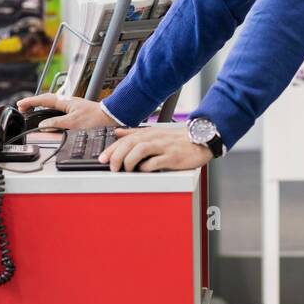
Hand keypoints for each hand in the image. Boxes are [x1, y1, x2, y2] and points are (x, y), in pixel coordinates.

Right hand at [15, 92, 109, 131]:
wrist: (110, 117)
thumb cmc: (95, 118)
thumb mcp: (73, 123)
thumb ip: (56, 123)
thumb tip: (43, 125)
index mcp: (65, 101)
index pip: (44, 99)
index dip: (31, 101)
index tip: (20, 104)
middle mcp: (67, 101)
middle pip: (46, 100)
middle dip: (34, 103)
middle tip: (22, 108)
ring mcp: (71, 106)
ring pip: (52, 105)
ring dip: (41, 107)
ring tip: (31, 111)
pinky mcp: (75, 111)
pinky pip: (58, 109)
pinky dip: (50, 112)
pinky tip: (49, 117)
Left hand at [98, 122, 213, 171]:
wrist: (201, 141)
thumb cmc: (178, 140)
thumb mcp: (155, 133)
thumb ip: (135, 133)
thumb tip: (117, 133)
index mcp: (149, 133)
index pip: (126, 139)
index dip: (112, 149)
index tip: (102, 158)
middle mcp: (155, 138)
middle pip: (130, 143)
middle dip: (117, 155)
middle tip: (112, 167)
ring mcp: (164, 147)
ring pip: (140, 149)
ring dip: (129, 161)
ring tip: (126, 169)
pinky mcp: (172, 157)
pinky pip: (155, 162)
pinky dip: (146, 167)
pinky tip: (143, 171)